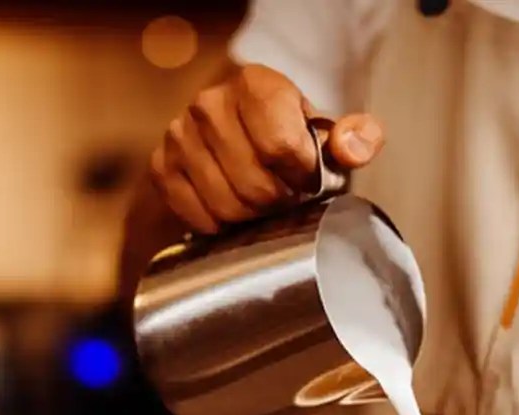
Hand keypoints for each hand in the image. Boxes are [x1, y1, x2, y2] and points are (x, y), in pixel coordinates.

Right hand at [149, 64, 383, 233]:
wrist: (239, 132)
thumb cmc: (288, 137)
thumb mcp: (326, 134)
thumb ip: (355, 139)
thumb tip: (356, 146)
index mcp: (256, 85)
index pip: (280, 146)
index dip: (301, 177)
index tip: (307, 181)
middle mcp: (210, 104)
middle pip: (254, 183)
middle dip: (278, 203)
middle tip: (286, 199)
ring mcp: (180, 135)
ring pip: (226, 205)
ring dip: (251, 218)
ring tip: (262, 205)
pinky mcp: (162, 166)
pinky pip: (196, 216)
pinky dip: (220, 224)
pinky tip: (234, 211)